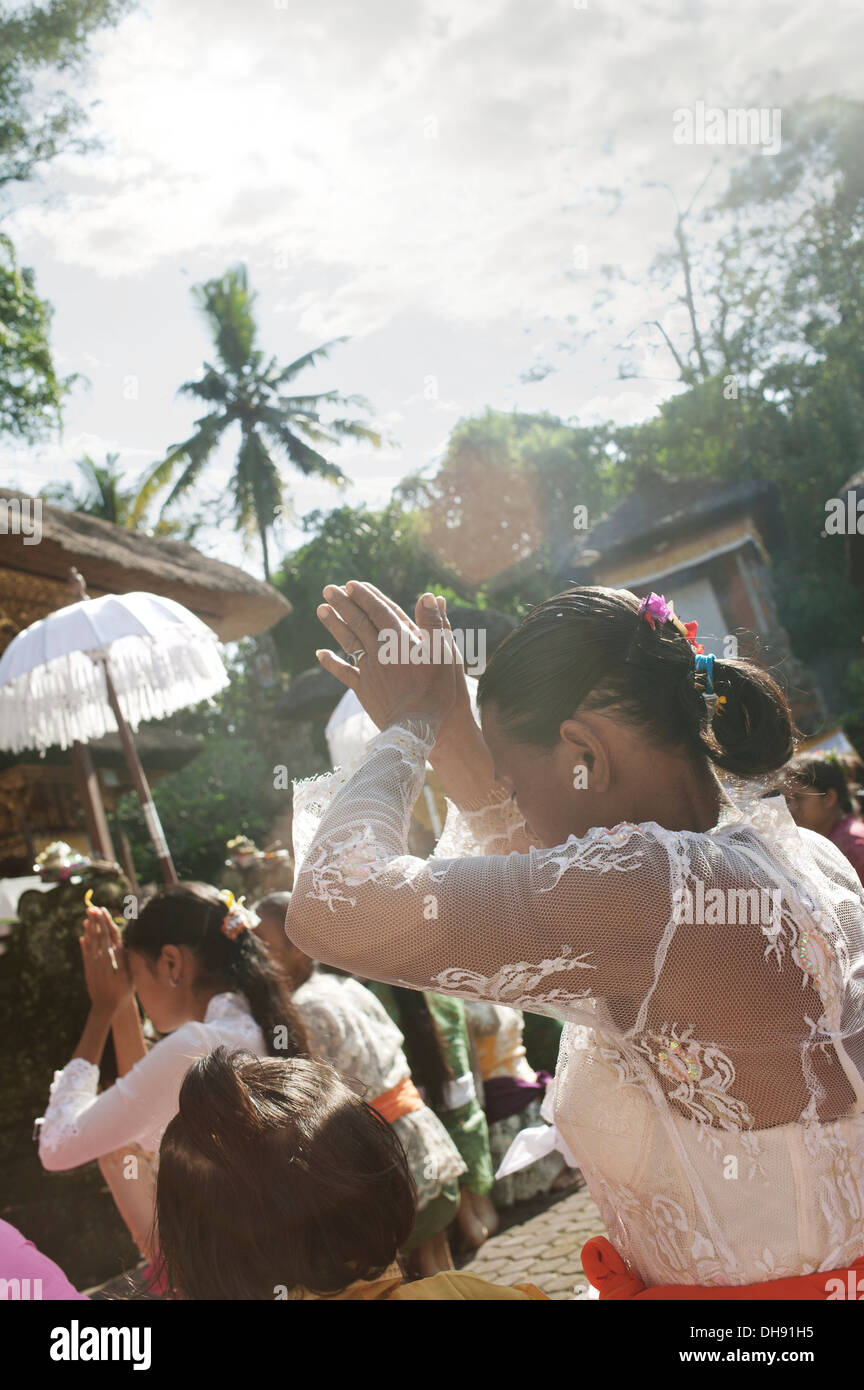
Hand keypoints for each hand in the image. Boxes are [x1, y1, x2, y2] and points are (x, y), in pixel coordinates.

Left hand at [79, 905, 131, 1015]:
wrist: (105, 1007)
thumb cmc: (122, 992)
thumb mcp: (128, 976)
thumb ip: (123, 959)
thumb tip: (120, 944)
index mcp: (109, 958)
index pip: (106, 935)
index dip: (103, 922)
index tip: (101, 911)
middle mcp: (99, 959)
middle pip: (96, 935)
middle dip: (95, 921)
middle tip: (92, 908)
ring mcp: (92, 964)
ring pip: (89, 943)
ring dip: (88, 930)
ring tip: (86, 918)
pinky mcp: (88, 970)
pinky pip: (85, 953)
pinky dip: (84, 944)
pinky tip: (82, 938)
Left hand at [315, 581, 469, 733]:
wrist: (417, 725)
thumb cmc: (437, 689)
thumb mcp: (444, 653)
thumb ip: (434, 624)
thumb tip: (429, 596)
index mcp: (400, 639)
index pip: (379, 611)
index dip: (365, 596)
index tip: (351, 584)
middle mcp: (380, 651)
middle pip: (359, 622)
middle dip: (343, 604)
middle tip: (328, 589)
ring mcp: (369, 670)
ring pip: (348, 641)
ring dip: (334, 624)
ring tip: (320, 609)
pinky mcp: (363, 689)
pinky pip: (344, 672)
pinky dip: (331, 663)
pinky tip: (319, 653)